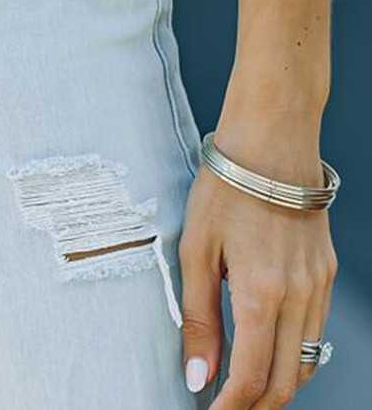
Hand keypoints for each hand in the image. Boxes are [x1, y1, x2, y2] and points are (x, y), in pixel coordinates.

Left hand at [179, 126, 337, 407]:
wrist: (271, 139)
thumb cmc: (226, 186)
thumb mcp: (196, 249)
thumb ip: (197, 317)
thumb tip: (197, 375)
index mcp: (261, 294)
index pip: (251, 378)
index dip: (230, 408)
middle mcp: (297, 297)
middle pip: (284, 382)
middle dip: (254, 406)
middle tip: (223, 408)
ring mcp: (316, 286)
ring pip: (304, 361)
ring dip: (275, 383)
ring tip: (241, 386)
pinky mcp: (324, 273)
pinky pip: (313, 331)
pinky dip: (292, 353)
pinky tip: (266, 347)